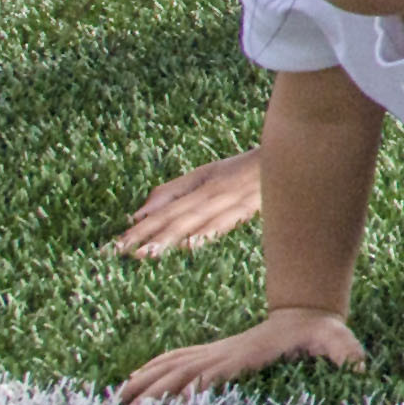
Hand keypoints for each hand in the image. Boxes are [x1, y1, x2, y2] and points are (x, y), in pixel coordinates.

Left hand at [107, 148, 272, 256]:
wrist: (289, 150)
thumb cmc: (245, 167)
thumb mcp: (206, 173)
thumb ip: (173, 191)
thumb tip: (138, 213)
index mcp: (200, 186)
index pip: (163, 211)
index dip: (139, 229)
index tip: (114, 246)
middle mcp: (212, 193)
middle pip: (174, 217)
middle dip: (148, 236)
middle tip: (123, 253)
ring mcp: (232, 200)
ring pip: (196, 220)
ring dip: (171, 236)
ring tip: (149, 253)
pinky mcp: (252, 206)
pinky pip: (227, 220)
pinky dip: (210, 231)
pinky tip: (194, 244)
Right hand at [115, 310, 364, 404]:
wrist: (308, 311)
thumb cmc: (322, 331)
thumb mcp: (337, 340)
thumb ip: (346, 352)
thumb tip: (360, 366)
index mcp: (245, 357)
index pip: (209, 375)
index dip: (187, 391)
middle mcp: (222, 354)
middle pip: (178, 374)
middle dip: (151, 394)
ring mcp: (215, 352)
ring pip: (170, 367)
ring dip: (143, 384)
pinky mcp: (214, 354)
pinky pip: (175, 360)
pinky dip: (151, 371)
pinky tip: (131, 385)